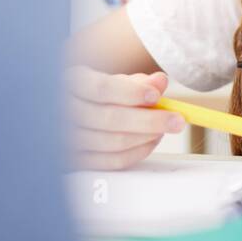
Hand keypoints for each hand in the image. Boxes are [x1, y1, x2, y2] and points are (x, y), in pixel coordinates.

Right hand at [64, 65, 185, 169]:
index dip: (131, 93)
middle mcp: (64, 112)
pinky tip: (152, 141)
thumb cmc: (94, 92)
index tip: (157, 95)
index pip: (102, 88)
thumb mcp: (112, 79)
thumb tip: (160, 81)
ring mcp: (67, 140)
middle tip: (177, 119)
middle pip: (110, 119)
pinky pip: (111, 161)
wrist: (66, 111)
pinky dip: (137, 152)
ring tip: (165, 128)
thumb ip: (137, 80)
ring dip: (146, 136)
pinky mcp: (76, 161)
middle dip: (150, 120)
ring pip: (113, 142)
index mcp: (71, 82)